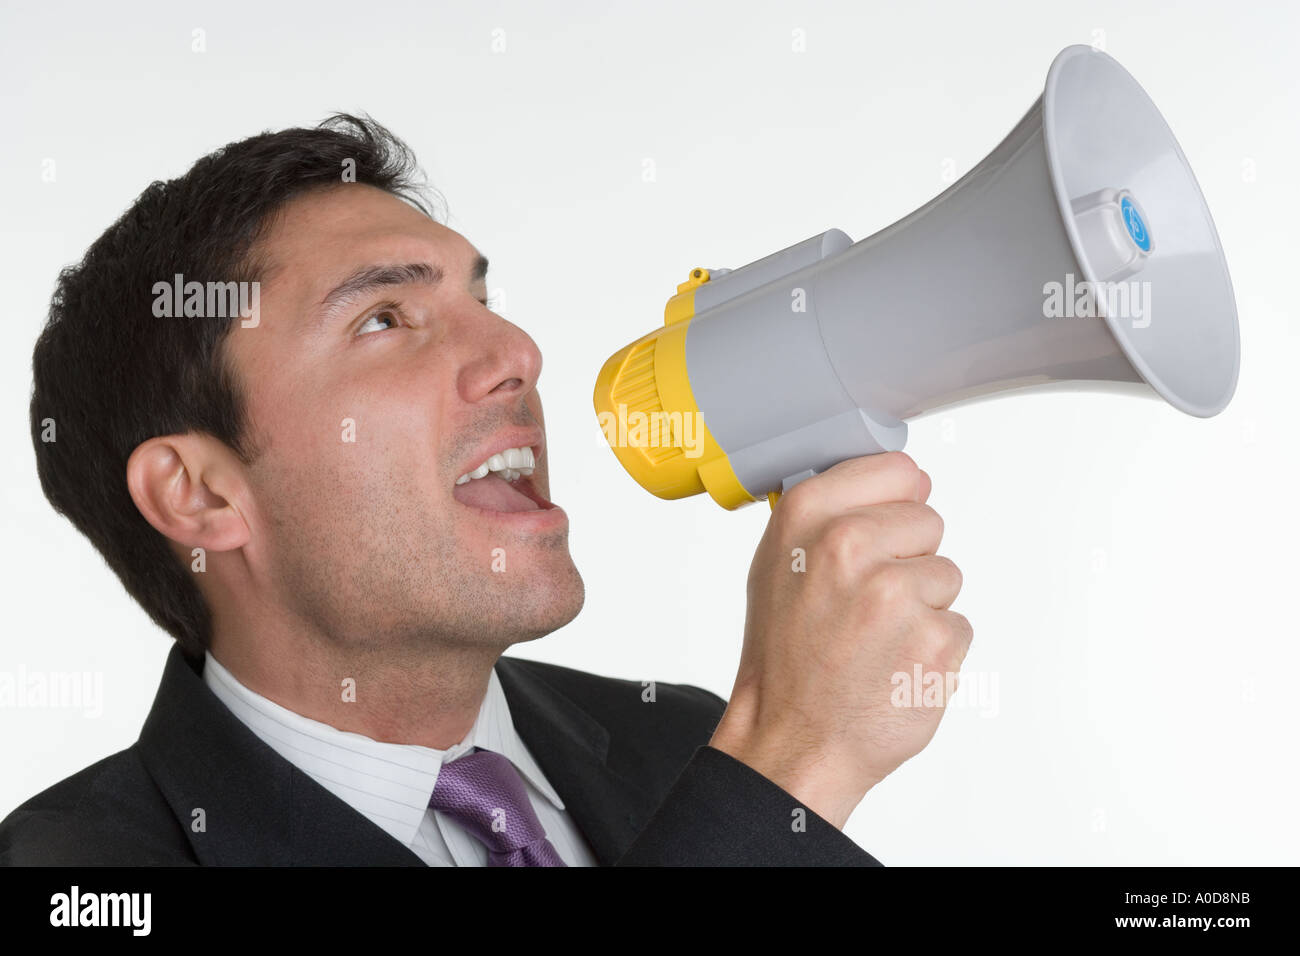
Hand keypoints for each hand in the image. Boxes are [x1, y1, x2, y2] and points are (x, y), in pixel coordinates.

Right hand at [708, 451, 971, 829]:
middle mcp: (849, 545)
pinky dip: (932, 649)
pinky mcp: (934, 639)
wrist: (792, 739)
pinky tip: (891, 666)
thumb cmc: (785, 657)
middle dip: (907, 559)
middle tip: (863, 604)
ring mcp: (895, 593)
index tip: (877, 534)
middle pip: (928, 521)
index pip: (899, 470)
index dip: (893, 505)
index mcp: (807, 516)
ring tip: (873, 639)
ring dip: (921, 607)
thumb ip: (834, 512)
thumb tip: (906, 479)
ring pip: (946, 574)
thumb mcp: (776, 563)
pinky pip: (957, 624)